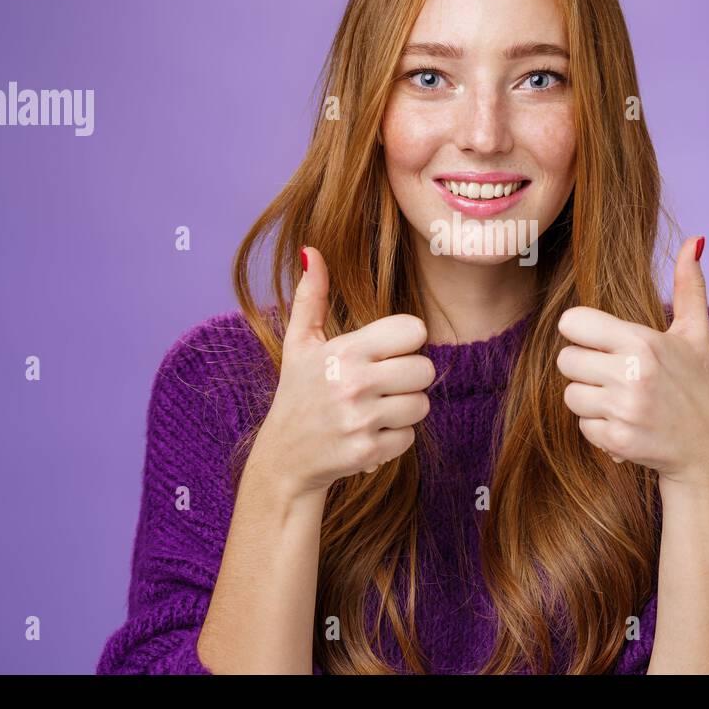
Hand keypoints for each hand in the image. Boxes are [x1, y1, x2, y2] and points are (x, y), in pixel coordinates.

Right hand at [248, 246, 435, 497]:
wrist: (283, 458)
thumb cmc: (298, 393)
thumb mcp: (299, 343)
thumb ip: (312, 297)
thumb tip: (311, 250)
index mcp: (344, 351)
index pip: (413, 330)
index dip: (405, 340)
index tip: (386, 352)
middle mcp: (354, 384)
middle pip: (425, 369)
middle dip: (409, 377)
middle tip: (382, 384)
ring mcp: (361, 420)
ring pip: (421, 405)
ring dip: (404, 408)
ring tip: (375, 409)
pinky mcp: (368, 452)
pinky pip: (410, 437)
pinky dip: (395, 438)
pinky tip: (370, 433)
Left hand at [555, 236, 708, 485]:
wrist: (707, 448)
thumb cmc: (696, 384)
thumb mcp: (695, 334)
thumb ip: (689, 286)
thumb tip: (694, 241)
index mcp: (642, 341)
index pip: (572, 323)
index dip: (582, 332)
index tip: (600, 341)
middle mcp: (631, 373)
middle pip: (565, 360)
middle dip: (586, 368)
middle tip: (614, 374)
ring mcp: (624, 409)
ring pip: (570, 395)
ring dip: (590, 399)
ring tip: (621, 400)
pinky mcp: (617, 440)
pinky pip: (581, 426)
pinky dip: (599, 427)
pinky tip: (625, 423)